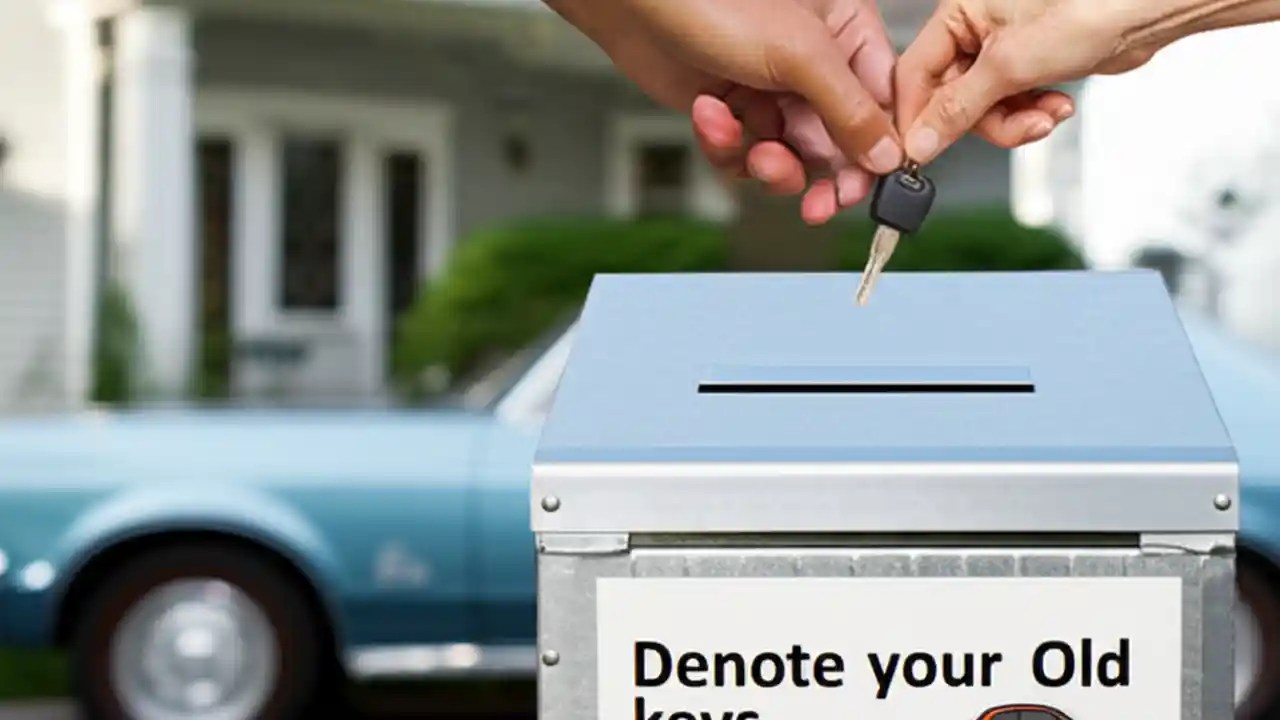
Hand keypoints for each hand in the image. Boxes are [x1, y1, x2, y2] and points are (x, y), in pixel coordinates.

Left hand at [547, 0, 903, 224]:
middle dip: (822, 173)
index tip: (868, 188)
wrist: (637, 4)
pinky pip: (744, 154)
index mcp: (847, 34)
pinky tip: (709, 116)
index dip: (879, 151)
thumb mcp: (801, 55)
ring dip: (772, 165)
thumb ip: (850, 109)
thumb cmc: (718, 2)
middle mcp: (813, 66)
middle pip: (839, 142)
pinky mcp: (731, 110)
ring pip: (791, 157)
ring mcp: (771, 90)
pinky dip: (726, 147)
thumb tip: (890, 156)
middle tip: (818, 206)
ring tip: (755, 153)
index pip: (883, 104)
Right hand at [895, 0, 1162, 164]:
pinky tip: (1056, 105)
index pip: (914, 74)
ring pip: (983, 107)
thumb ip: (957, 109)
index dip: (918, 117)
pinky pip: (1011, 103)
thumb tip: (920, 141)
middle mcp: (976, 28)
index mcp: (958, 13)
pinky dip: (1032, 112)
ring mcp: (1003, 47)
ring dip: (1015, 121)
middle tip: (1016, 129)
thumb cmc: (1088, 7)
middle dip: (987, 121)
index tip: (922, 152)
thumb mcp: (1009, 67)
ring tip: (1047, 115)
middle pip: (951, 97)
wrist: (1147, 8)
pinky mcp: (1029, 64)